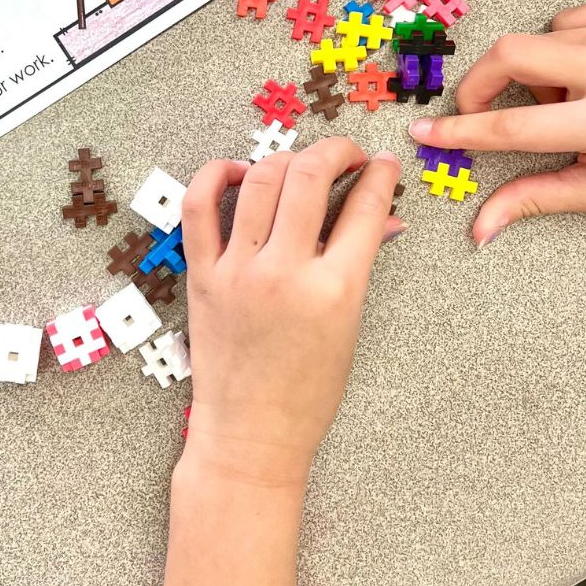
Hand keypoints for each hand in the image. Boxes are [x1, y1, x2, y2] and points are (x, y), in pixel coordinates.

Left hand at [180, 139, 402, 490]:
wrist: (252, 434)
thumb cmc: (307, 391)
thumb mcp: (349, 326)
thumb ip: (362, 262)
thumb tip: (385, 217)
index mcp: (335, 290)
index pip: (366, 207)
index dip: (380, 174)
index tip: (382, 163)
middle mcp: (284, 273)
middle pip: (311, 175)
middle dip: (337, 151)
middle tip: (347, 156)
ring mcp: (238, 271)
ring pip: (261, 178)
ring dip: (287, 159)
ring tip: (300, 166)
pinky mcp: (202, 275)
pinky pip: (199, 205)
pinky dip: (217, 175)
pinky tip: (239, 172)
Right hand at [408, 0, 585, 244]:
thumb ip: (538, 199)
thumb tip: (481, 227)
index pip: (510, 128)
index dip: (460, 131)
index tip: (426, 131)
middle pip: (511, 55)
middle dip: (482, 81)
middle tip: (483, 106)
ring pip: (541, 38)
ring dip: (542, 70)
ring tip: (575, 98)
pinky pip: (572, 20)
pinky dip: (569, 47)